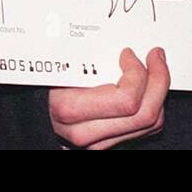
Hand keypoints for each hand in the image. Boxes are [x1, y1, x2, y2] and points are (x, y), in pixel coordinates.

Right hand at [49, 46, 168, 148]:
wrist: (33, 114)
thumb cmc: (43, 83)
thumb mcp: (58, 66)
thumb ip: (87, 59)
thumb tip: (124, 46)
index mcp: (71, 109)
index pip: (126, 100)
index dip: (138, 74)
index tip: (130, 53)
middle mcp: (86, 133)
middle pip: (145, 114)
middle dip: (159, 81)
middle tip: (155, 57)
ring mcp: (99, 144)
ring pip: (150, 124)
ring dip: (157, 93)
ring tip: (154, 70)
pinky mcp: (108, 145)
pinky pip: (144, 129)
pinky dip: (151, 105)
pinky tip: (146, 88)